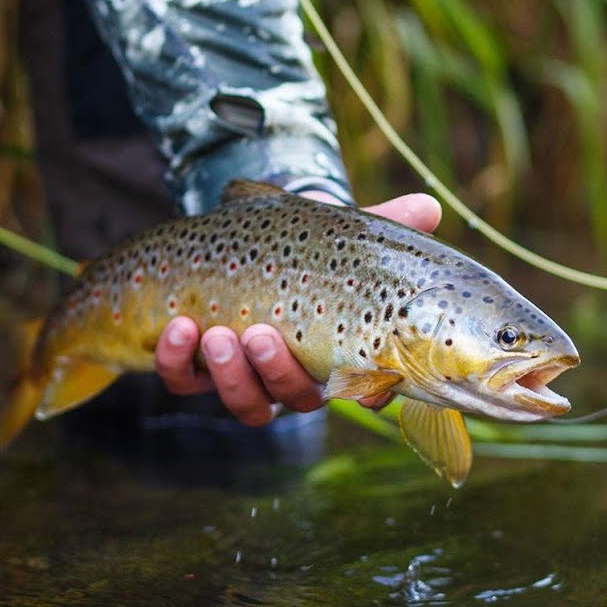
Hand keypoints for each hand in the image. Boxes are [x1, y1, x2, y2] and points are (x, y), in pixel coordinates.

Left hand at [154, 192, 441, 425]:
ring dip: (230, 375)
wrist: (235, 236)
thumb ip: (382, 223)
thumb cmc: (298, 242)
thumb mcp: (337, 230)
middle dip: (277, 373)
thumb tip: (429, 205)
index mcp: (336, 352)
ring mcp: (244, 377)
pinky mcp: (194, 370)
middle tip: (262, 336)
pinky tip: (179, 327)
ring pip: (244, 401)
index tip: (367, 389)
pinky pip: (183, 381)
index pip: (364, 388)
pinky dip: (177, 360)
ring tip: (217, 333)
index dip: (369, 393)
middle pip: (295, 399)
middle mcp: (294, 375)